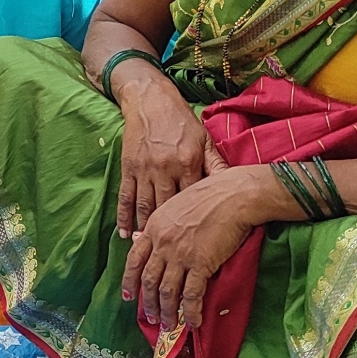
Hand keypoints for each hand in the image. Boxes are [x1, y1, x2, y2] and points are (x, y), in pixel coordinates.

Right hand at [115, 71, 223, 235]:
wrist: (150, 100)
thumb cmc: (181, 121)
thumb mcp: (203, 139)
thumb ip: (216, 164)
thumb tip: (232, 185)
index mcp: (188, 162)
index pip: (193, 199)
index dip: (195, 222)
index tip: (198, 244)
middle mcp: (166, 168)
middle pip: (168, 207)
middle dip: (169, 234)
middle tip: (169, 258)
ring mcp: (145, 169)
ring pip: (145, 205)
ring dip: (144, 230)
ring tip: (146, 251)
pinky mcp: (129, 167)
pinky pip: (126, 196)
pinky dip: (124, 216)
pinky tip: (124, 232)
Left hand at [121, 168, 261, 328]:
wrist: (232, 195)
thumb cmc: (210, 195)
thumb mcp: (175, 204)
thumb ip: (163, 224)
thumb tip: (156, 240)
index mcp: (154, 227)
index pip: (134, 259)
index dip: (129, 280)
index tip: (128, 295)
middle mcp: (162, 243)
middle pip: (148, 279)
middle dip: (148, 302)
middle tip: (150, 318)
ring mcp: (179, 254)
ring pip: (166, 291)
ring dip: (166, 312)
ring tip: (168, 325)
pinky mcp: (200, 263)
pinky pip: (191, 294)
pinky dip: (190, 311)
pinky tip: (193, 322)